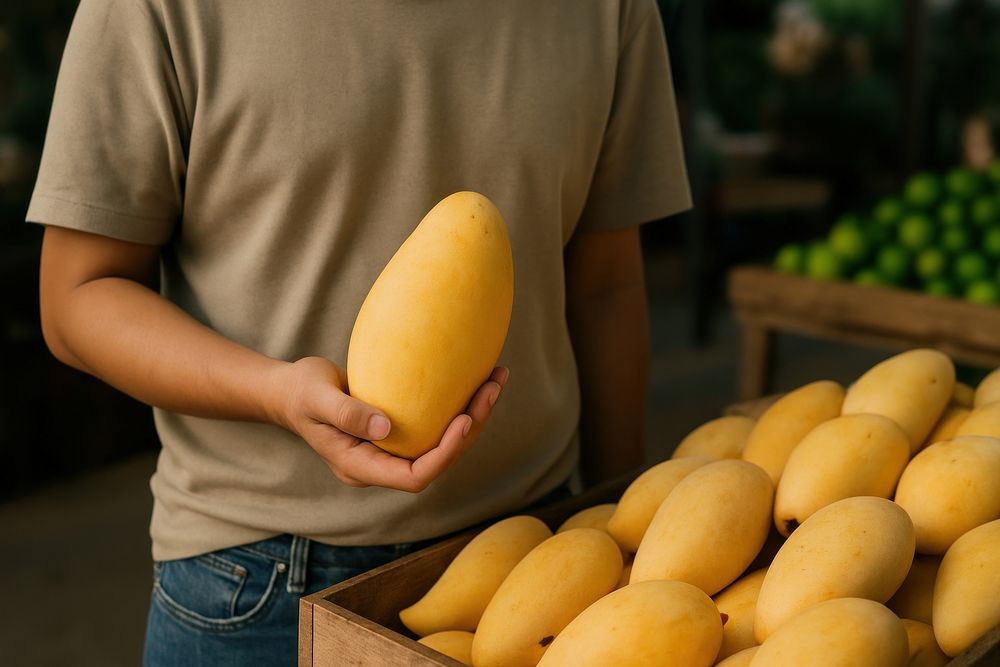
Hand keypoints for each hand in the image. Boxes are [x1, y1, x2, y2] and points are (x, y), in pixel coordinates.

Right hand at [274, 356, 508, 491]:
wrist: (290, 391)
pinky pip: (435, 427)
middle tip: (491, 387)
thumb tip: (386, 429)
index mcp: (360, 467)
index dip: (444, 455)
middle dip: (470, 428)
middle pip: (437, 461)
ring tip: (495, 378)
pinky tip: (476, 379)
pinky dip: (459, 406)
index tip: (464, 420)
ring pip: (442, 444)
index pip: (413, 478)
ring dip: (473, 415)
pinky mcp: (398, 434)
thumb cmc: (300, 391)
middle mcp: (380, 465)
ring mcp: (390, 451)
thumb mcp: (316, 397)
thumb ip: (347, 413)